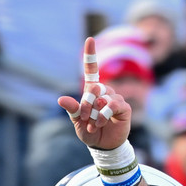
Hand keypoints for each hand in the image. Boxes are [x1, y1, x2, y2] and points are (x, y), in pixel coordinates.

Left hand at [58, 37, 132, 151]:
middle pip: (95, 87)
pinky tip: (101, 123)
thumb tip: (61, 99)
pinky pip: (114, 105)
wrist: (103, 146)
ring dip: (95, 113)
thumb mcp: (77, 121)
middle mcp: (104, 92)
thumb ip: (72, 110)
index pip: (92, 70)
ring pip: (104, 98)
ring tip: (93, 124)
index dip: (91, 55)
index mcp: (92, 92)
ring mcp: (115, 99)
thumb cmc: (89, 131)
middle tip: (84, 117)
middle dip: (87, 103)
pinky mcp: (124, 108)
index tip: (90, 39)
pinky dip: (105, 115)